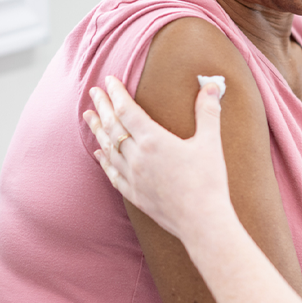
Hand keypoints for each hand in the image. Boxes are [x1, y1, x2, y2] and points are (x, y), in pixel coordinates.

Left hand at [84, 75, 231, 244]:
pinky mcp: (135, 195)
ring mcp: (133, 177)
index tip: (109, 81)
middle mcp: (137, 157)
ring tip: (88, 116)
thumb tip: (212, 85)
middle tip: (93, 92)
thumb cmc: (208, 181)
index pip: (128, 110)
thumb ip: (208, 112)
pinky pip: (112, 174)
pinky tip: (98, 153)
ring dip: (97, 130)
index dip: (117, 94)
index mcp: (154, 140)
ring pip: (108, 149)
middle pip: (113, 127)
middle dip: (102, 107)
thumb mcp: (210, 142)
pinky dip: (103, 160)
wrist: (202, 221)